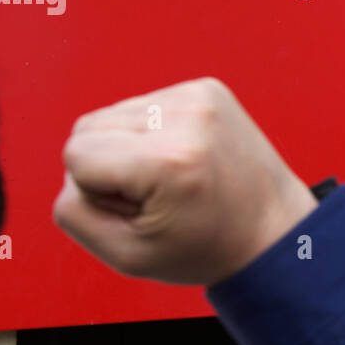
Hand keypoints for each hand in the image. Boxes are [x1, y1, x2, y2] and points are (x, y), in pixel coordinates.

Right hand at [53, 77, 317, 285]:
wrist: (272, 230)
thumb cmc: (207, 248)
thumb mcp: (127, 256)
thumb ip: (74, 212)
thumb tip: (72, 164)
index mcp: (169, 161)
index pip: (76, 155)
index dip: (97, 193)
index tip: (141, 211)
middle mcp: (188, 118)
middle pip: (88, 127)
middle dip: (109, 167)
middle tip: (156, 198)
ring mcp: (200, 96)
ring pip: (112, 114)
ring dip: (129, 148)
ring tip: (171, 179)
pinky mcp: (206, 88)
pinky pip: (144, 104)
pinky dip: (152, 133)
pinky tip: (183, 159)